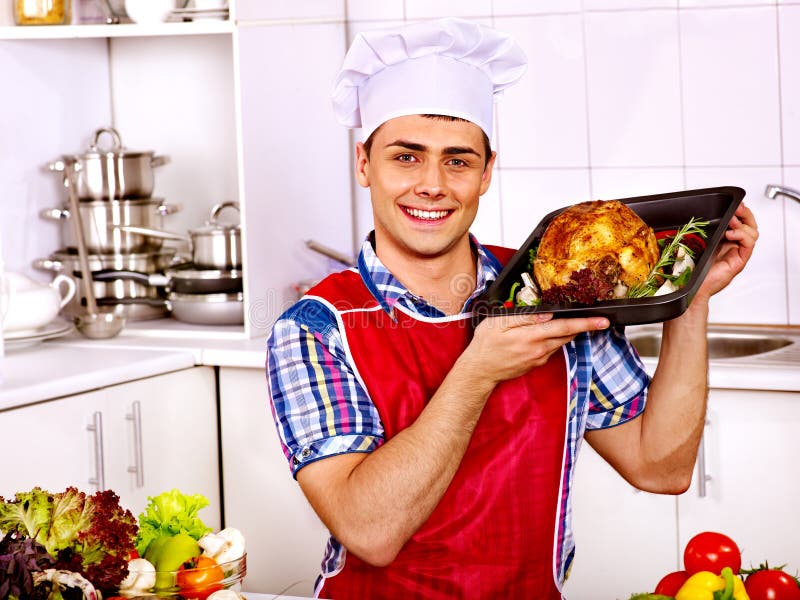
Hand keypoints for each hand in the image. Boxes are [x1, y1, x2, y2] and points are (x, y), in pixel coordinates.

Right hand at [462, 312, 608, 383]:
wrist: (479, 371)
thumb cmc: (486, 345)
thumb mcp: (498, 323)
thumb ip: (524, 318)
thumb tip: (546, 314)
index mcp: (532, 337)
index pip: (565, 327)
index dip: (586, 324)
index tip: (602, 321)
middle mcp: (540, 349)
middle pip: (568, 335)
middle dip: (583, 327)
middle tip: (595, 318)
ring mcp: (539, 359)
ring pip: (560, 342)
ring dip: (567, 332)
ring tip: (568, 322)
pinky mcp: (536, 364)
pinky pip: (550, 349)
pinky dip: (553, 340)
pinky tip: (544, 335)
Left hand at [695, 202, 757, 300]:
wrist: (691, 289)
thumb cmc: (691, 270)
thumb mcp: (695, 244)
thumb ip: (701, 232)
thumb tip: (697, 217)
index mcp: (724, 240)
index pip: (740, 222)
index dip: (740, 212)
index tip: (735, 205)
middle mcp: (733, 246)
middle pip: (750, 225)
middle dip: (745, 214)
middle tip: (737, 209)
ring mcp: (737, 253)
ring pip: (752, 233)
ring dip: (743, 224)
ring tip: (731, 222)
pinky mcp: (739, 261)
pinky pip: (748, 244)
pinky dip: (742, 235)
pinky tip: (731, 234)